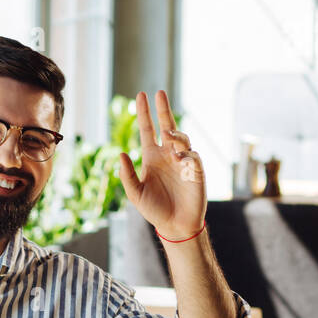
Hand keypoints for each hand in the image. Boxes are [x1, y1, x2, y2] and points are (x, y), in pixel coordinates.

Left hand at [118, 90, 205, 239]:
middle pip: (167, 126)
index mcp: (152, 157)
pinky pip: (192, 156)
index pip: (147, 129)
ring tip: (167, 135)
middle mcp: (168, 155)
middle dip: (163, 109)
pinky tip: (177, 156)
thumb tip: (121, 153)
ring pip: (181, 138)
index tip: (141, 96)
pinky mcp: (196, 171)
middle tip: (159, 92)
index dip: (144, 113)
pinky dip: (185, 153)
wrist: (175, 225)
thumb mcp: (135, 193)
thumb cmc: (154, 209)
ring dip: (174, 134)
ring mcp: (183, 161)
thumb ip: (127, 175)